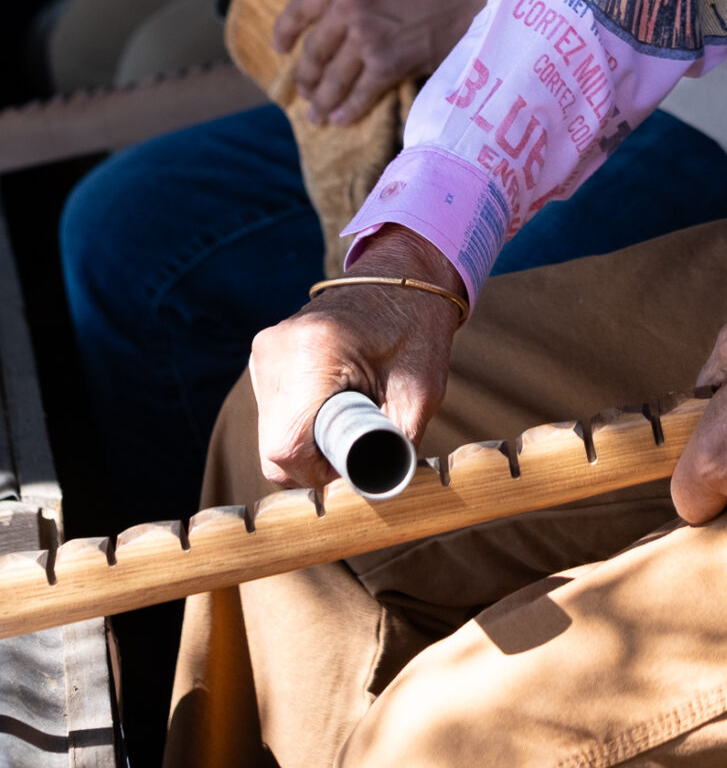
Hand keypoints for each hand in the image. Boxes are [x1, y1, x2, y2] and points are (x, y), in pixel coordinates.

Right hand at [250, 228, 464, 485]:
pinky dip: (301, 422)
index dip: (321, 476)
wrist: (405, 275)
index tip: (359, 467)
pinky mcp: (265, 352)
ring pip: (271, 433)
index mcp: (313, 353)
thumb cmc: (419, 330)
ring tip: (352, 417)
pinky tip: (334, 405)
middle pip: (274, 447)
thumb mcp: (421, 393)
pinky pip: (273, 411)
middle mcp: (276, 348)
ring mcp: (264, 349)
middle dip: (316, 463)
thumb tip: (372, 493)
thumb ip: (396, 445)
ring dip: (308, 443)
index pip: (287, 450)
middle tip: (363, 446)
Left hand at [275, 0, 508, 122]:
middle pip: (314, 51)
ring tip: (318, 114)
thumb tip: (326, 28)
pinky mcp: (386, 63)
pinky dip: (348, 110)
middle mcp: (348, 3)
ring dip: (322, 101)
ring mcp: (366, 35)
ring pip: (332, 79)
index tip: (280, 48)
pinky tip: (343, 118)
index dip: (285, 31)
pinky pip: (359, 94)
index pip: (298, 7)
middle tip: (306, 93)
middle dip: (307, 77)